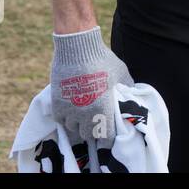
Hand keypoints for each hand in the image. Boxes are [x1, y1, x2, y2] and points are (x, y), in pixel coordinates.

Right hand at [50, 27, 132, 148]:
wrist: (78, 50)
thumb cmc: (102, 60)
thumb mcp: (121, 73)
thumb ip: (126, 86)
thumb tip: (131, 92)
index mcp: (103, 108)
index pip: (105, 136)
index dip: (108, 138)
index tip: (108, 136)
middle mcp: (85, 113)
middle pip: (87, 135)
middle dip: (92, 131)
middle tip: (95, 125)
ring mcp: (70, 110)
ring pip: (72, 128)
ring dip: (78, 124)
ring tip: (82, 117)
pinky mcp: (57, 104)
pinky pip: (60, 120)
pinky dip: (65, 118)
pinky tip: (71, 110)